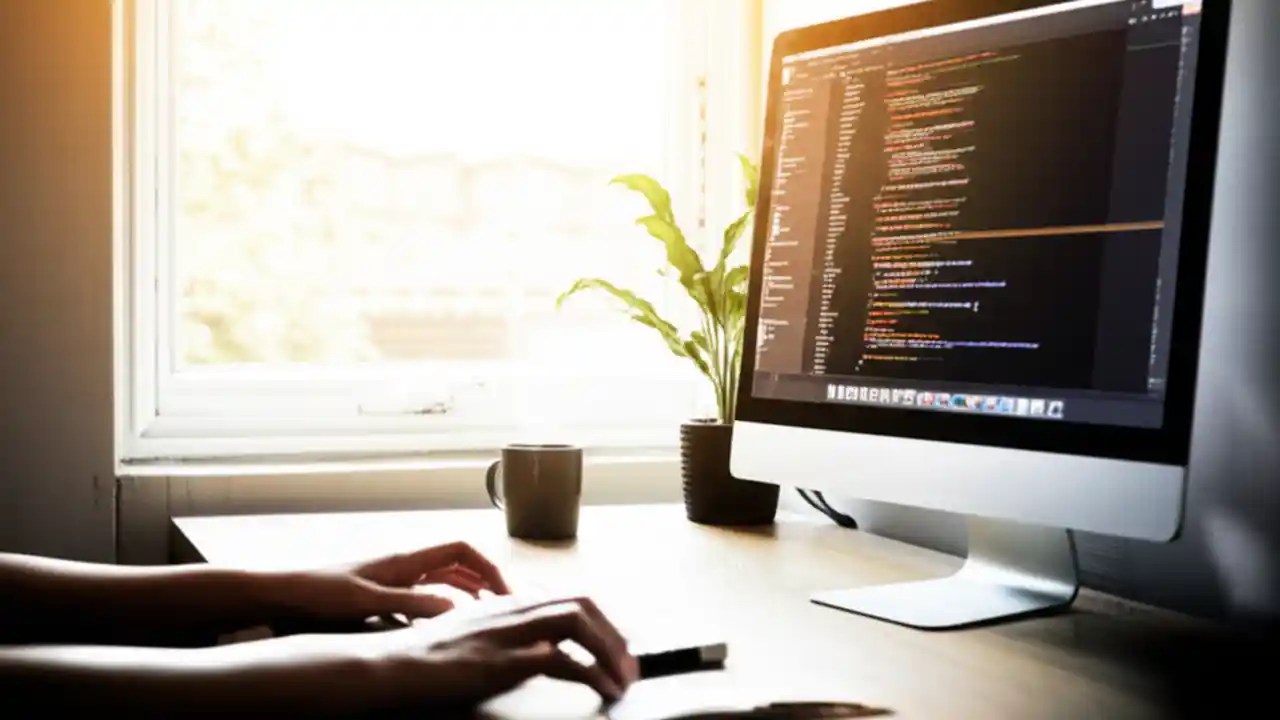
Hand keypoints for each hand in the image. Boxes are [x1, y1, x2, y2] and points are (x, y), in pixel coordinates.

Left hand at [269, 542, 512, 626]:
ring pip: (446, 579)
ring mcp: (397, 577)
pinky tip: (449, 622)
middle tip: (507, 608)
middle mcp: (406, 564)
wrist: (286, 592)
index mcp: (406, 560)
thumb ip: (412, 602)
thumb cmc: (321, 592)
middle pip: (459, 565)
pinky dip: (446, 603)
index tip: (505, 592)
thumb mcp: (368, 600)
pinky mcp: (386, 592)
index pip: (461, 550)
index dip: (487, 567)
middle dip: (486, 581)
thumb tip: (456, 606)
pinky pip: (428, 593)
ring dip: (469, 592)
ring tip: (488, 614)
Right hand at [379, 595, 639, 706]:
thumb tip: (542, 647)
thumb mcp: (475, 634)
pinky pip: (558, 659)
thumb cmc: (427, 656)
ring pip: (576, 620)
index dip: (601, 620)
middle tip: (630, 665)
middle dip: (614, 633)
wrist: (390, 665)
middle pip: (580, 602)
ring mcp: (507, 632)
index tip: (618, 646)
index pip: (569, 597)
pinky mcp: (500, 661)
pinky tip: (603, 690)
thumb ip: (508, 632)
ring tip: (624, 678)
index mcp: (507, 601)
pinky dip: (590, 673)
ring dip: (609, 649)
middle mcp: (511, 608)